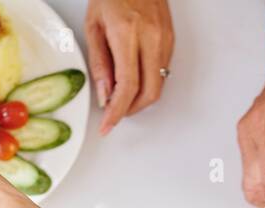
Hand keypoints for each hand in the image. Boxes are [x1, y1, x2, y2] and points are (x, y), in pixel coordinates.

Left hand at [85, 0, 173, 134]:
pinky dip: (148, 83)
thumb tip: (104, 96)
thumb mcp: (93, 25)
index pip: (127, 87)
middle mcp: (151, 39)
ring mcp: (165, 39)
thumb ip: (100, 63)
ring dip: (140, 98)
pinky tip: (134, 79)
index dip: (117, 112)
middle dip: (131, 110)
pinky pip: (162, 71)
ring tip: (122, 96)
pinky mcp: (171, 39)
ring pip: (159, 85)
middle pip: (149, 93)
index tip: (108, 125)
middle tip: (114, 113)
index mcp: (128, 34)